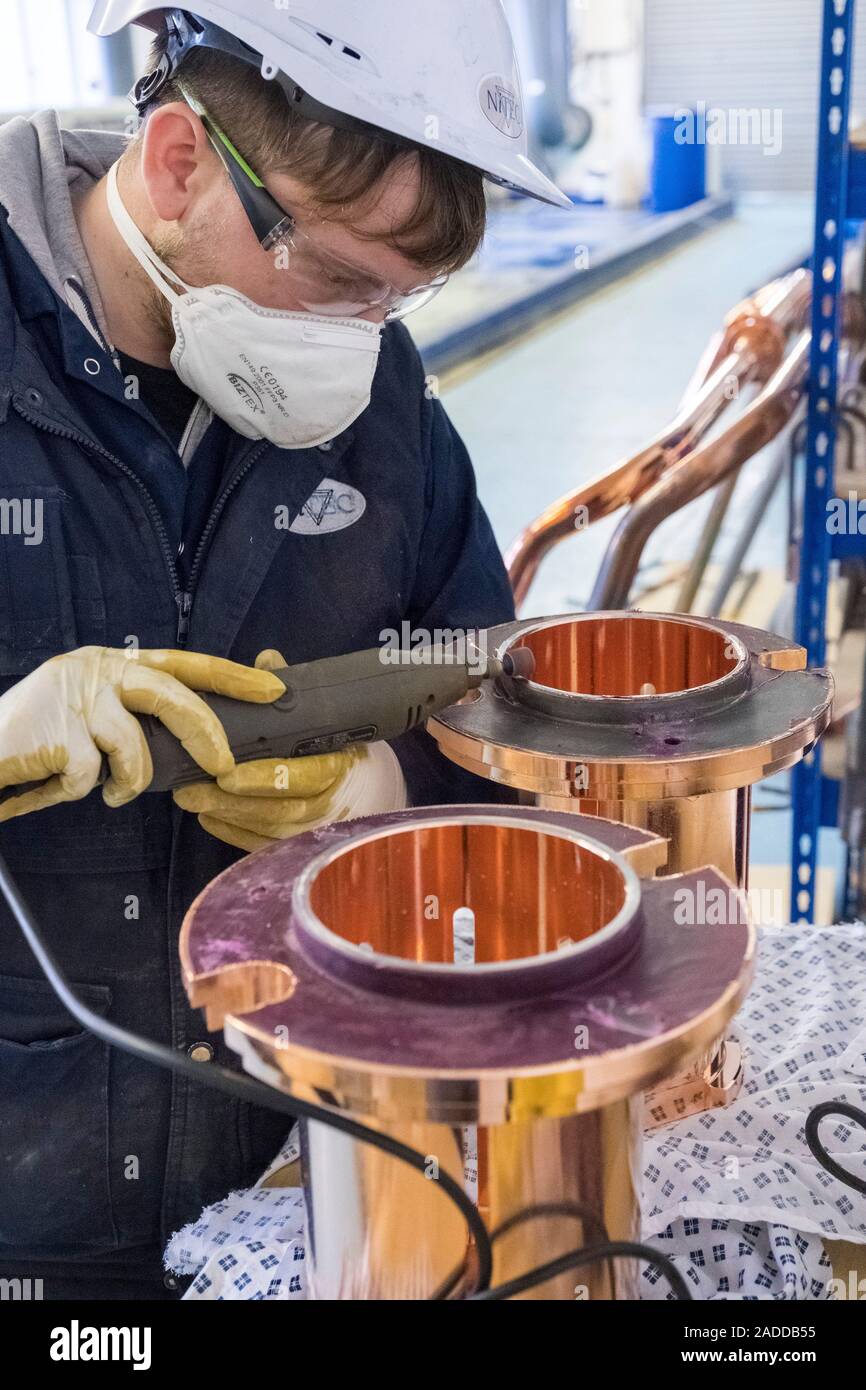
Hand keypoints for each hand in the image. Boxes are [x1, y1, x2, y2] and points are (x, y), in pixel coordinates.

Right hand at [0, 646, 283, 820]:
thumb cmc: (39, 744)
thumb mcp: (95, 719)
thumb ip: (138, 718)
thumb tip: (200, 740)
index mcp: (112, 663)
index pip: (183, 663)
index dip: (230, 676)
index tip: (271, 689)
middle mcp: (96, 667)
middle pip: (171, 695)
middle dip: (205, 735)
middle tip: (224, 766)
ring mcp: (75, 695)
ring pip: (134, 747)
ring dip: (125, 781)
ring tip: (108, 790)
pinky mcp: (58, 730)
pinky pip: (94, 776)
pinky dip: (78, 790)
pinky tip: (54, 781)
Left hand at [173, 647, 356, 850]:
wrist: (364, 786)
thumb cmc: (336, 746)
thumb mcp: (325, 717)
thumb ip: (295, 692)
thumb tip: (267, 660)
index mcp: (339, 765)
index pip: (306, 776)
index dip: (267, 778)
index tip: (228, 773)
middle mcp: (329, 803)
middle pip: (282, 809)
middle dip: (233, 801)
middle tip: (191, 789)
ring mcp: (313, 829)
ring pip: (268, 830)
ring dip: (227, 815)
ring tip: (190, 799)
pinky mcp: (297, 845)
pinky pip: (264, 844)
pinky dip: (233, 832)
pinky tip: (208, 817)